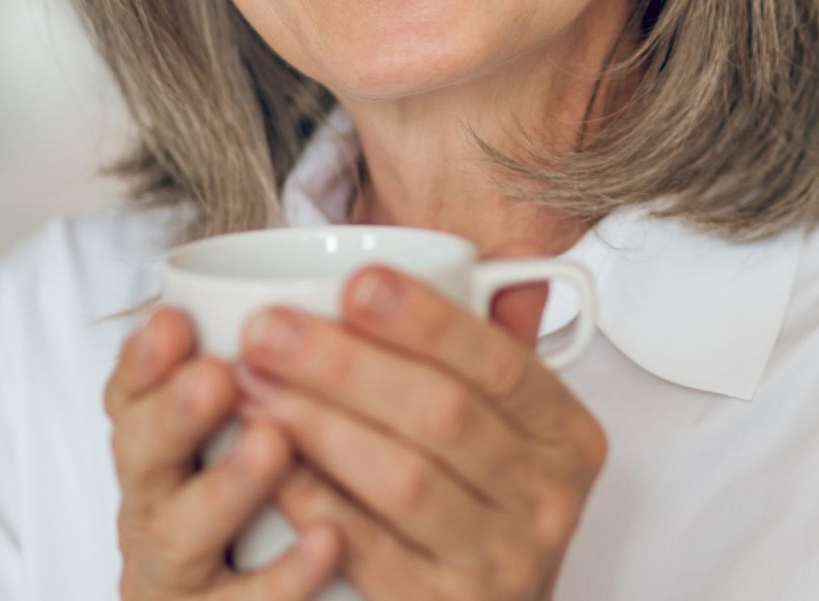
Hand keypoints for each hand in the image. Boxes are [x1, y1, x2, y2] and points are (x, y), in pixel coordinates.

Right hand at [103, 305, 344, 599]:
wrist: (224, 596)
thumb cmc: (246, 494)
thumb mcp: (236, 414)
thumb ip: (259, 355)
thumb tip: (326, 277)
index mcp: (153, 443)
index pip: (129, 395)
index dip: (144, 361)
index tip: (172, 322)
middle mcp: (154, 503)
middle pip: (142, 458)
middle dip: (174, 414)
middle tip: (214, 376)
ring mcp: (178, 572)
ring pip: (182, 534)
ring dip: (227, 486)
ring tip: (273, 444)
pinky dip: (284, 578)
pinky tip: (329, 540)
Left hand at [233, 252, 608, 599]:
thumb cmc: (480, 487)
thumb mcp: (505, 413)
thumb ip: (499, 335)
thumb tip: (503, 254)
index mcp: (566, 431)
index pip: (500, 360)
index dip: (426, 319)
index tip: (354, 282)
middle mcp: (547, 500)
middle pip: (443, 415)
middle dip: (346, 365)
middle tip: (268, 330)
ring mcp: (503, 565)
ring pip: (404, 481)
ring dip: (318, 426)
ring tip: (252, 385)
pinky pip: (371, 554)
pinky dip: (315, 502)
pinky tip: (269, 460)